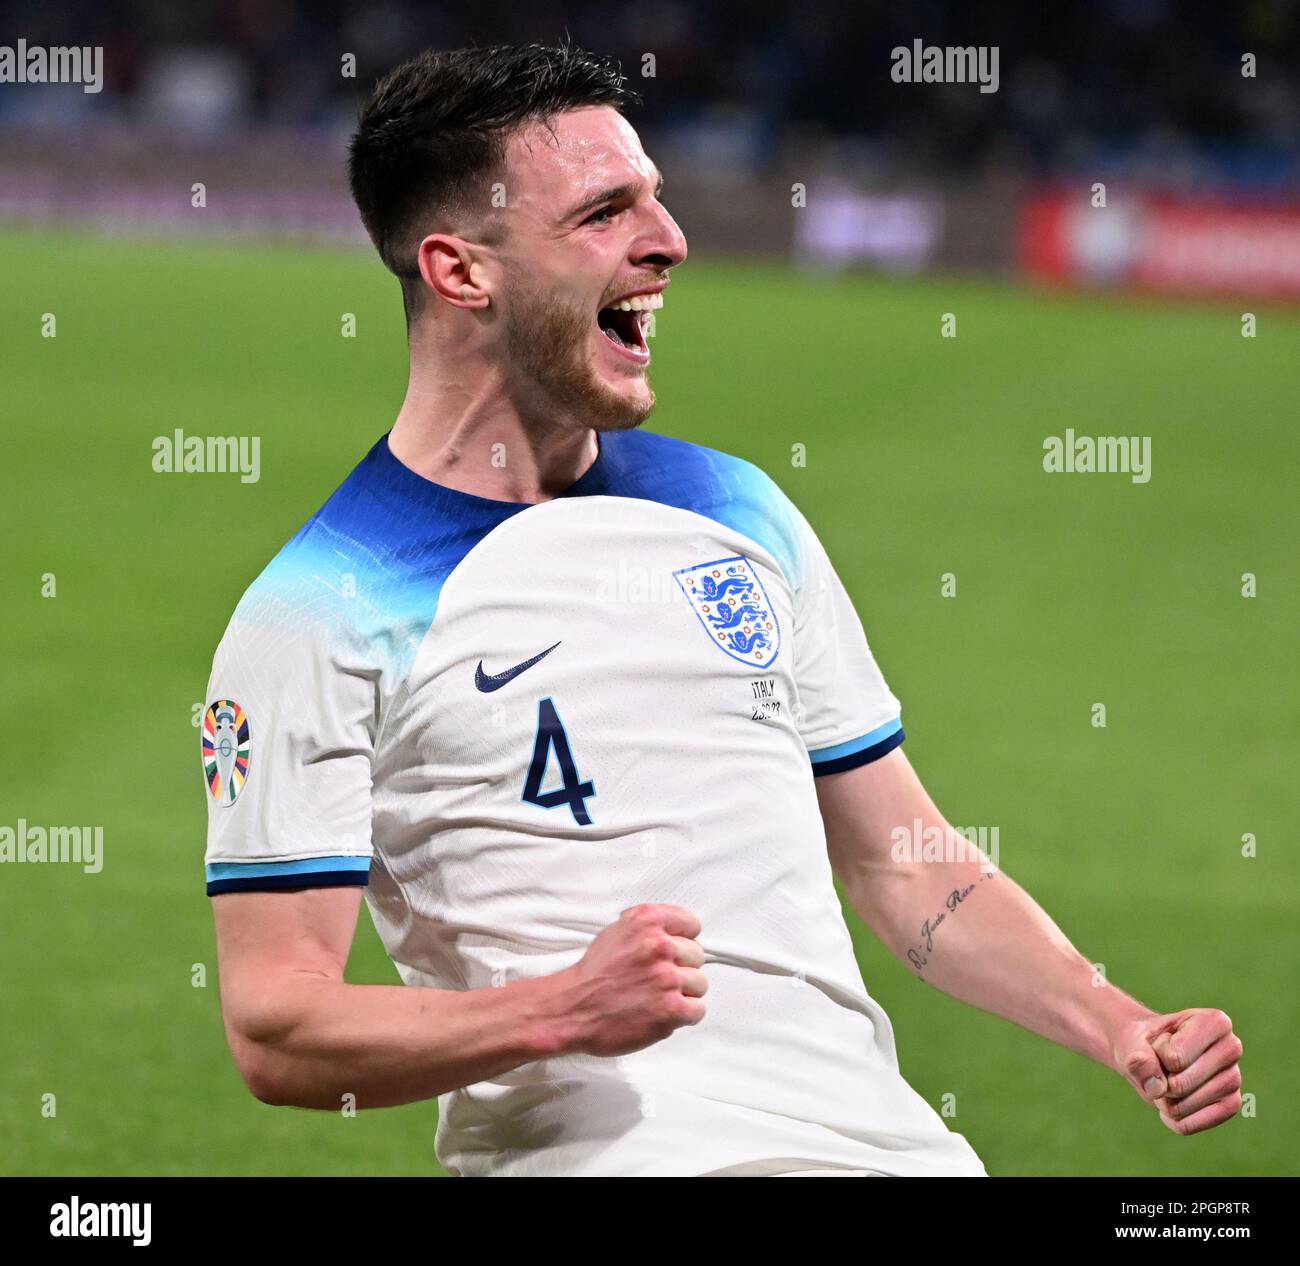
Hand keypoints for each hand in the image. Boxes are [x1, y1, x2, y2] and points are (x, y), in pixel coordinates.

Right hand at [555, 903, 707, 1057]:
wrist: (573, 1008)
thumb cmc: (593, 973)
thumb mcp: (617, 931)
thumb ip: (648, 926)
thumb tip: (674, 929)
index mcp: (647, 921)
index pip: (691, 924)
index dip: (683, 940)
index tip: (675, 951)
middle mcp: (659, 945)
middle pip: (697, 955)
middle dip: (681, 968)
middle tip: (658, 979)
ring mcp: (667, 978)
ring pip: (699, 983)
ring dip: (682, 993)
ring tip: (658, 998)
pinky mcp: (671, 1009)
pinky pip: (698, 1010)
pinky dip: (684, 1015)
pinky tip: (664, 1013)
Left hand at [1114, 1008, 1242, 1134]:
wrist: (1146, 1053)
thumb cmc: (1142, 1042)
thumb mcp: (1129, 1041)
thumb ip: (1136, 1056)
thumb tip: (1156, 1087)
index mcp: (1215, 1022)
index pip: (1175, 1057)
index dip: (1157, 1054)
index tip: (1161, 1042)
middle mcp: (1231, 1047)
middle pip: (1181, 1084)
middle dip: (1159, 1080)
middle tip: (1162, 1064)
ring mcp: (1234, 1078)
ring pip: (1185, 1106)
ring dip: (1164, 1099)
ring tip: (1168, 1078)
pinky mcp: (1231, 1104)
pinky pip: (1191, 1124)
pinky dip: (1172, 1118)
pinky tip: (1170, 1103)